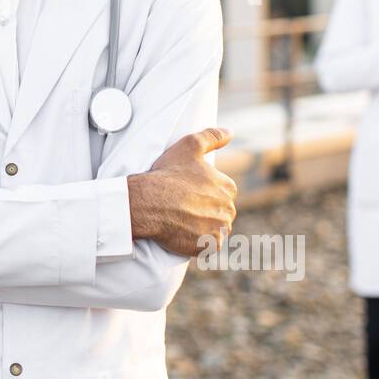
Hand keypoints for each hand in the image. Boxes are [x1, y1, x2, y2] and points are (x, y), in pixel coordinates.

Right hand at [127, 127, 237, 257]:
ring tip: (181, 220)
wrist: (148, 202)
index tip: (188, 192)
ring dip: (202, 227)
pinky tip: (182, 232)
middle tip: (182, 207)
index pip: (222, 192)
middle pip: (220, 212)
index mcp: (228, 187)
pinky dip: (198, 242)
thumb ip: (212, 136)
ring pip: (214, 229)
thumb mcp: (189, 145)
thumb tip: (230, 132)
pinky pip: (207, 246)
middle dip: (205, 210)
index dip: (204, 192)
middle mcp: (228, 209)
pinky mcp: (208, 246)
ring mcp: (219, 229)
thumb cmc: (168, 174)